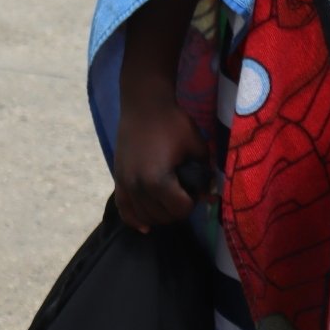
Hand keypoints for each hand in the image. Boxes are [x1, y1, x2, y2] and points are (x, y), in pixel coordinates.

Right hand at [112, 90, 210, 232]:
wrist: (144, 103)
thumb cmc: (172, 122)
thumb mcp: (196, 145)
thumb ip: (204, 173)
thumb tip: (211, 194)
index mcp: (158, 180)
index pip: (180, 209)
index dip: (192, 202)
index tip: (195, 188)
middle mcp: (138, 187)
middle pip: (162, 216)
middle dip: (177, 210)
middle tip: (184, 193)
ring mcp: (125, 184)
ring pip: (144, 216)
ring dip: (159, 215)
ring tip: (169, 201)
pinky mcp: (118, 179)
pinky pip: (124, 209)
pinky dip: (134, 219)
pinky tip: (144, 226)